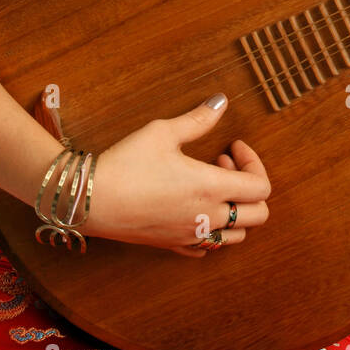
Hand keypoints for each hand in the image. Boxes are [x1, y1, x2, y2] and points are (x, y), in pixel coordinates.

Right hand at [81, 95, 270, 257]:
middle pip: (258, 215)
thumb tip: (222, 101)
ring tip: (210, 186)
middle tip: (223, 164)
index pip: (261, 187)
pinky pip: (207, 248)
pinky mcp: (171, 246)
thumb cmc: (125, 163)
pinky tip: (195, 209)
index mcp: (210, 189)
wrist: (88, 200)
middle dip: (250, 187)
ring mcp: (190, 236)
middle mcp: (206, 218)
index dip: (254, 162)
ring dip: (235, 210)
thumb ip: (198, 119)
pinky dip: (213, 231)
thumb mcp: (163, 132)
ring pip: (236, 236)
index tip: (232, 146)